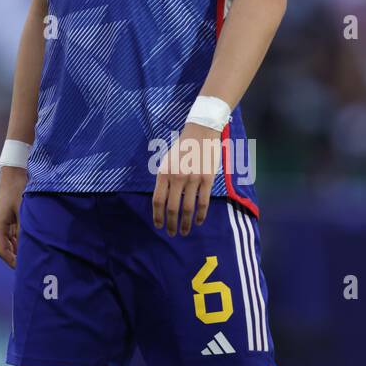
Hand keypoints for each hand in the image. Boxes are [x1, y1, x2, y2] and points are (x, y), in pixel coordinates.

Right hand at [0, 166, 25, 267]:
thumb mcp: (24, 211)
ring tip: (32, 257)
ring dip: (18, 249)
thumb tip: (27, 248)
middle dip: (16, 258)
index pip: (2, 251)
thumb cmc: (19, 190)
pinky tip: (30, 243)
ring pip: (8, 241)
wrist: (14, 172)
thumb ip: (24, 230)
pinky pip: (11, 234)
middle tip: (30, 266)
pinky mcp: (6, 216)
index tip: (23, 269)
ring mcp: (1, 221)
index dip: (12, 262)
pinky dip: (19, 240)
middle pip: (4, 248)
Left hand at [152, 121, 219, 236]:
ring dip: (185, 223)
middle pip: (172, 208)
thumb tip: (162, 201)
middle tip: (172, 233)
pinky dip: (200, 215)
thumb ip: (164, 180)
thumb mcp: (166, 161)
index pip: (158, 200)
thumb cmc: (182, 147)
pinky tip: (198, 222)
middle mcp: (177, 177)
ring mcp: (193, 178)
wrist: (201, 131)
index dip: (157, 216)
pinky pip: (203, 202)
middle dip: (171, 224)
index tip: (159, 226)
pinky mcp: (207, 179)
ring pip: (188, 208)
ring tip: (184, 232)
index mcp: (164, 173)